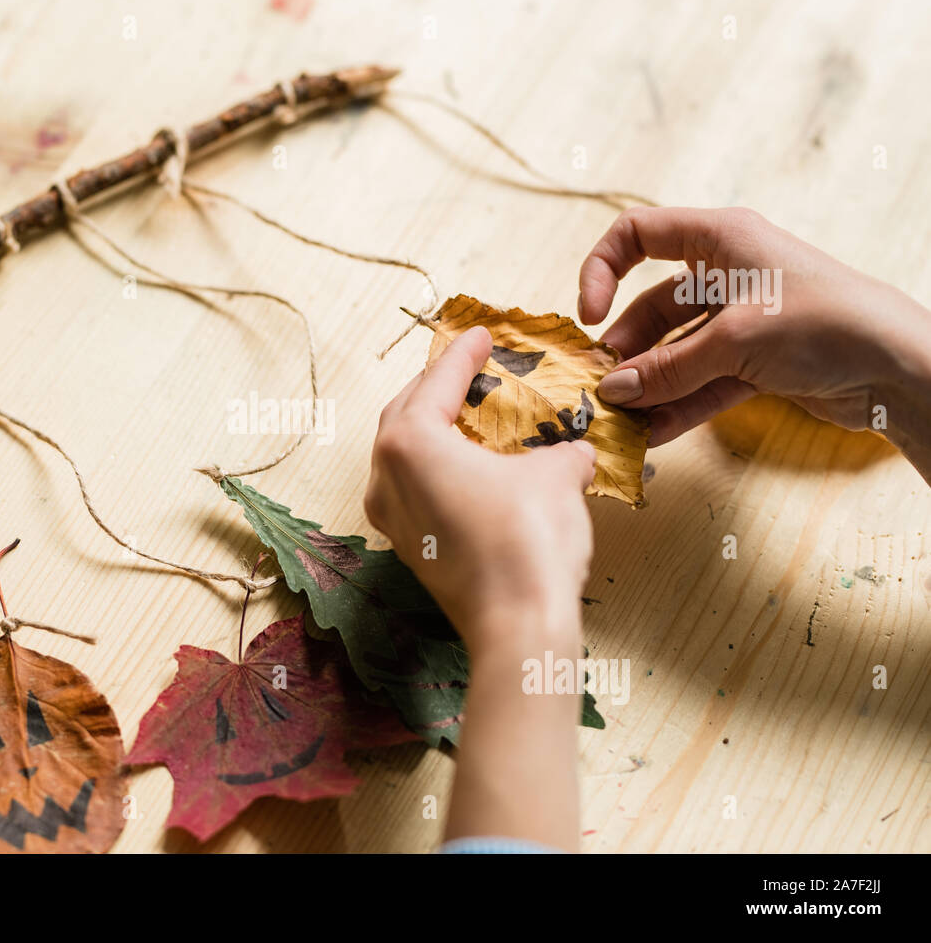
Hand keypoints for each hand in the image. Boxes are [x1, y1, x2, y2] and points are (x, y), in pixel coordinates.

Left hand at [364, 326, 596, 658]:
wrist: (519, 625)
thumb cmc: (529, 540)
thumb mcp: (556, 475)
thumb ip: (560, 451)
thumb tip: (574, 452)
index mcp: (410, 442)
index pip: (437, 383)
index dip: (463, 355)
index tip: (480, 336)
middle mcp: (387, 476)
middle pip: (407, 414)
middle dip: (437, 389)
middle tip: (469, 370)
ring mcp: (393, 517)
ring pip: (405, 456)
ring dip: (435, 432)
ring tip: (469, 417)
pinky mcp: (410, 548)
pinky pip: (416, 491)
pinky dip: (439, 469)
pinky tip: (471, 467)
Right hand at [579, 206, 930, 450]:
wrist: (900, 367)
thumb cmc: (826, 321)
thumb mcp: (735, 340)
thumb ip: (669, 367)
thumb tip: (614, 389)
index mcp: (719, 238)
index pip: (637, 234)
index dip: (601, 270)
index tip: (588, 315)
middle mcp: (724, 273)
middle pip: (650, 307)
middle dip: (625, 349)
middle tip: (600, 388)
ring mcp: (738, 321)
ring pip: (674, 352)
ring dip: (648, 386)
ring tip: (620, 421)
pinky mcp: (753, 362)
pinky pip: (699, 383)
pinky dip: (677, 406)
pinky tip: (652, 436)